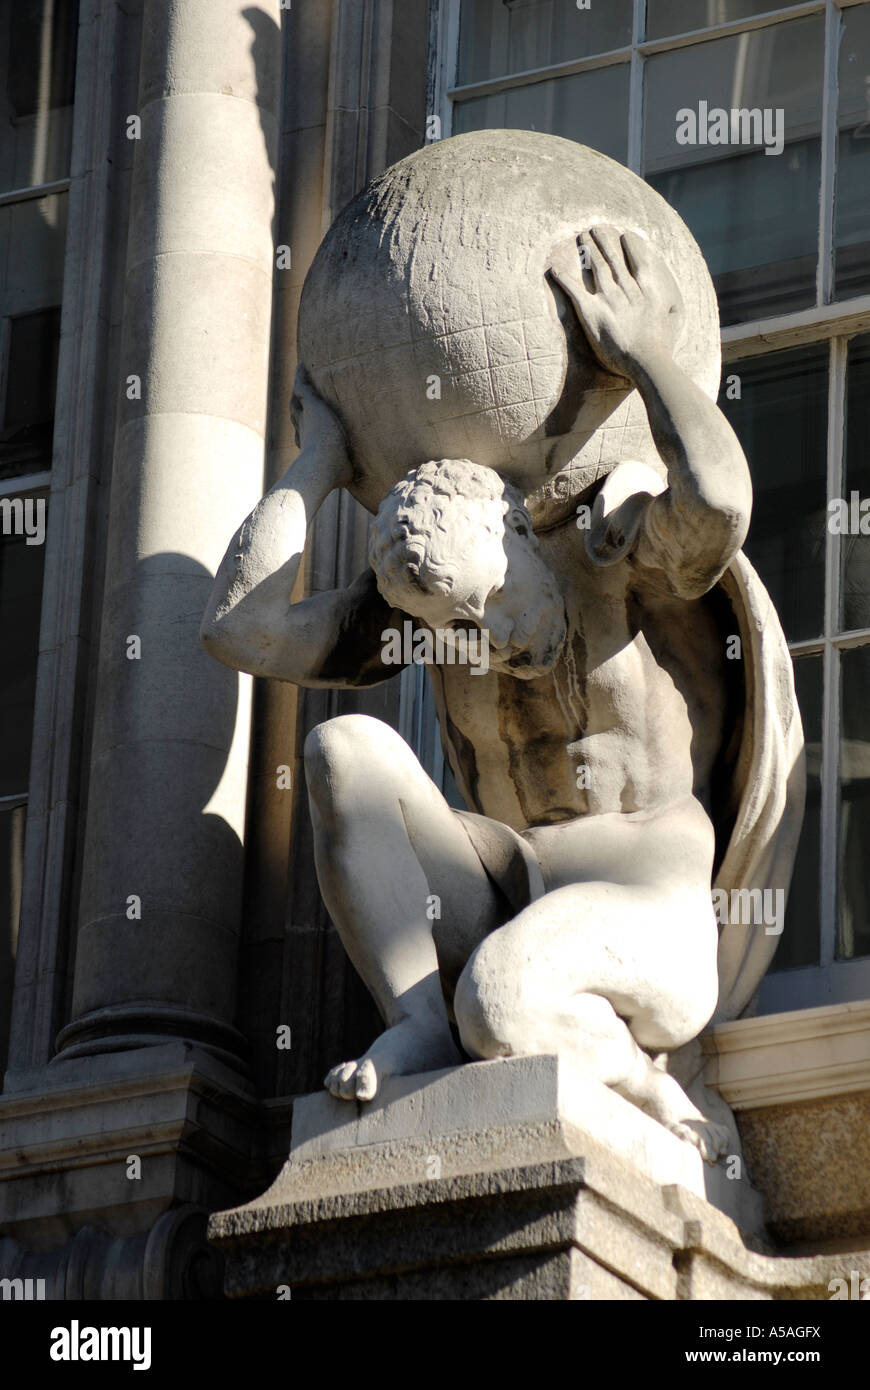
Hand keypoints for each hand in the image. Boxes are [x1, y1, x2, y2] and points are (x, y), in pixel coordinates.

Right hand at [290, 365, 353, 486]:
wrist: (322, 465)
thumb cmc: (334, 473)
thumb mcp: (346, 472)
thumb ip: (351, 471)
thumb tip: (361, 479)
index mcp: (312, 445)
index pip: (306, 434)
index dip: (305, 430)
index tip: (306, 427)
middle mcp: (304, 430)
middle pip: (298, 414)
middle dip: (297, 407)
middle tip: (297, 398)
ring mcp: (306, 416)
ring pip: (298, 400)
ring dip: (298, 389)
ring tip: (299, 378)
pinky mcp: (311, 404)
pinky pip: (303, 386)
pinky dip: (301, 377)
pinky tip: (303, 366)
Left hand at [548, 227, 685, 379]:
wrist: (645, 358)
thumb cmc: (660, 346)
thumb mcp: (670, 321)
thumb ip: (669, 309)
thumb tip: (671, 305)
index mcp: (646, 290)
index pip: (638, 261)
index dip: (631, 246)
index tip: (626, 234)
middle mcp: (627, 290)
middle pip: (614, 259)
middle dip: (605, 241)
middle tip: (597, 227)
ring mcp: (608, 299)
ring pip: (596, 268)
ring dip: (588, 250)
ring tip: (582, 236)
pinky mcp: (591, 311)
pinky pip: (574, 291)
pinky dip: (564, 278)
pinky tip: (555, 268)